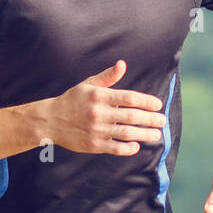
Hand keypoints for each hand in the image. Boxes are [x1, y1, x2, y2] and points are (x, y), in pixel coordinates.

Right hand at [45, 60, 165, 156]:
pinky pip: (116, 148)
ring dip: (145, 134)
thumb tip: (122, 64)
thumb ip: (107, 76)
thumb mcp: (88, 84)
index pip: (129, 98)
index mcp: (99, 96)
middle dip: (151, 119)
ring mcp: (96, 130)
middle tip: (162, 121)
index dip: (147, 101)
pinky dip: (129, 148)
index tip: (158, 105)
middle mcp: (99, 113)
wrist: (50, 120)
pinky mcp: (93, 145)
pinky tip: (136, 145)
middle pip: (132, 116)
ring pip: (127, 133)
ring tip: (156, 134)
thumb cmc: (73, 100)